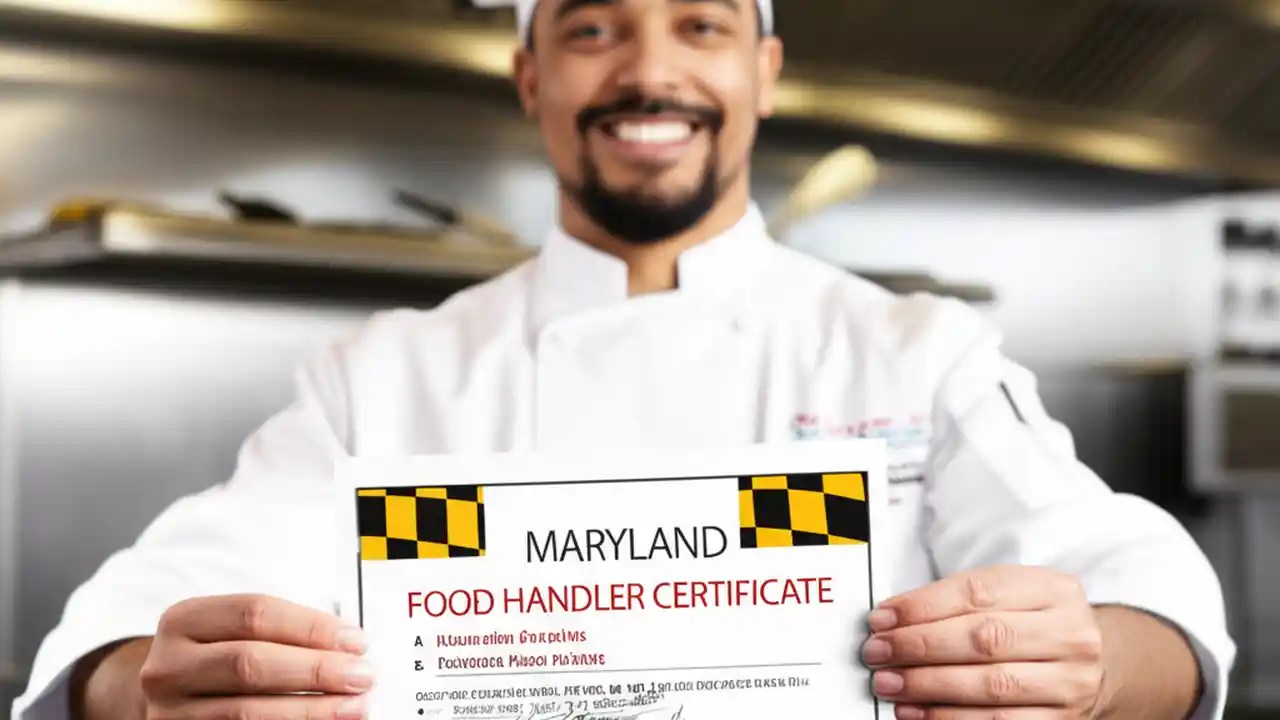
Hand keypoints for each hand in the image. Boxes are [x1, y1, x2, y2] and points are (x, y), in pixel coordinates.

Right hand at [133, 594, 371, 719]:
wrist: (170, 700)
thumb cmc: (217, 659)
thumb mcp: (232, 633)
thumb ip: (282, 633)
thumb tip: (348, 646)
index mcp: (184, 620)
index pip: (255, 614)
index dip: (311, 627)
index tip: (356, 640)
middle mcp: (168, 667)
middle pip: (250, 663)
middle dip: (315, 670)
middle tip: (362, 675)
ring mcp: (169, 713)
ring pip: (246, 712)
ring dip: (310, 710)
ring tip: (354, 706)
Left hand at [862, 566, 1104, 719]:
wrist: (1086, 663)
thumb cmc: (1032, 624)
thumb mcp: (1007, 595)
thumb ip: (956, 601)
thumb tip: (892, 619)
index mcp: (1053, 591)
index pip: (979, 593)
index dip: (923, 606)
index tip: (883, 618)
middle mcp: (1070, 636)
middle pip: (985, 639)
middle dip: (920, 646)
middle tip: (878, 652)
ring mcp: (1070, 682)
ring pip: (991, 686)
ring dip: (930, 687)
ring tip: (890, 684)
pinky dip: (951, 719)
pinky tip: (917, 713)